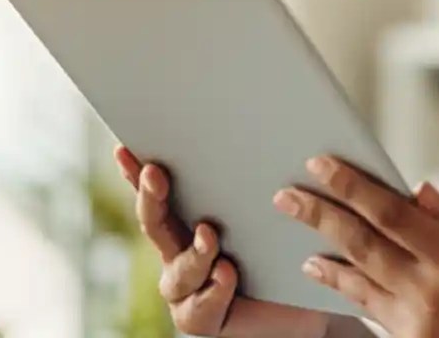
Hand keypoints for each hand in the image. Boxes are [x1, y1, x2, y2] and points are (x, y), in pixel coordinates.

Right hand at [115, 146, 352, 337]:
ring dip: (193, 252)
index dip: (136, 172)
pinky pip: (198, 307)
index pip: (157, 192)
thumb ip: (263, 175)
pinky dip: (213, 289)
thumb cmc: (293, 248)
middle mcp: (180, 252)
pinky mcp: (202, 317)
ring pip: (178, 271)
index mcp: (190, 218)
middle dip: (151, 198)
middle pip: (155, 224)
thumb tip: (268, 121)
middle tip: (157, 174)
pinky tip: (227, 273)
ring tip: (210, 234)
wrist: (313, 300)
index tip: (125, 147)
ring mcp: (188, 287)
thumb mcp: (280, 207)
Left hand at [275, 156, 438, 337]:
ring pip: (359, 283)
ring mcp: (417, 326)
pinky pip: (371, 312)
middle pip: (362, 245)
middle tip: (286, 196)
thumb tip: (418, 191)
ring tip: (301, 238)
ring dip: (326, 257)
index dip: (352, 186)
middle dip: (320, 215)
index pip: (391, 214)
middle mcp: (430, 294)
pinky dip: (348, 290)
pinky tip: (332, 276)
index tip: (321, 164)